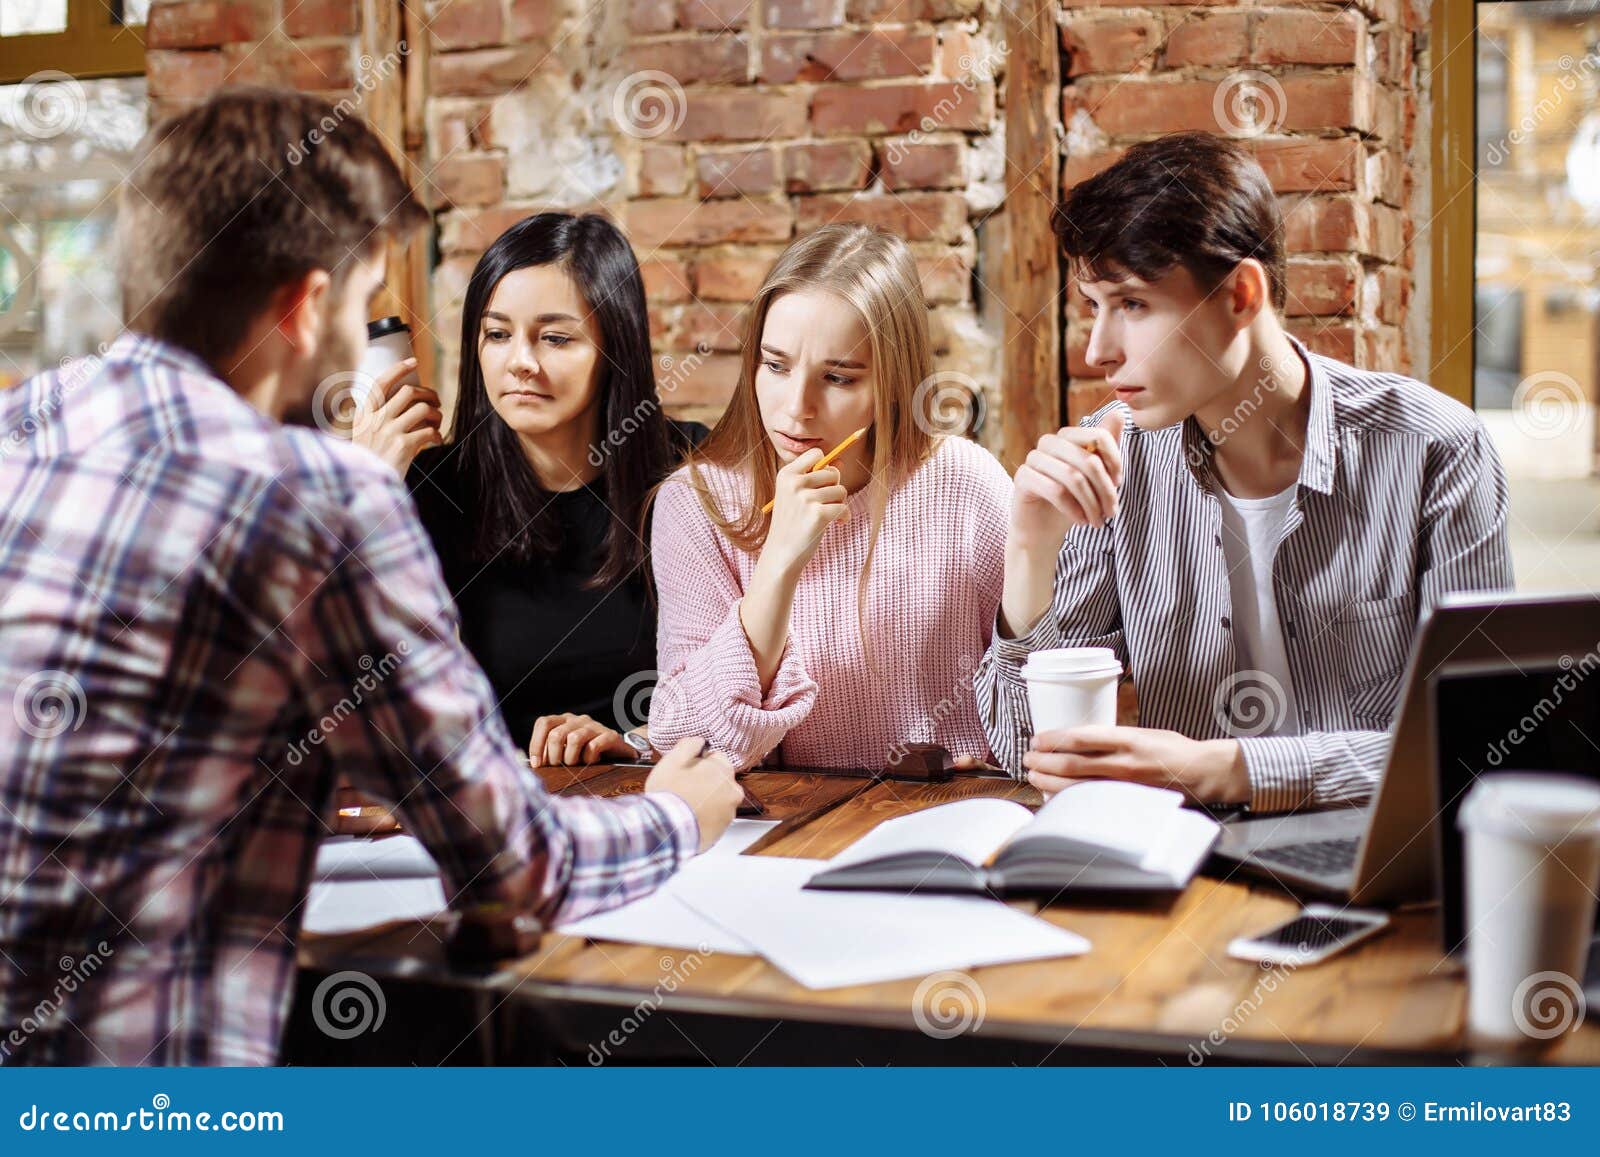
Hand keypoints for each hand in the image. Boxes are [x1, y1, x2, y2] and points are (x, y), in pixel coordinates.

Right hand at [351, 357, 442, 474]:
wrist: (365, 488)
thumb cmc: (369, 462)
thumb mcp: (363, 436)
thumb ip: (377, 419)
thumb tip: (408, 402)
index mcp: (364, 414)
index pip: (382, 383)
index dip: (399, 369)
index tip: (414, 361)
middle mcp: (375, 420)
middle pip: (409, 392)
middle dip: (428, 394)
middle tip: (436, 403)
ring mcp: (389, 432)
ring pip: (423, 409)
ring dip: (436, 415)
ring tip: (437, 423)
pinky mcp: (403, 446)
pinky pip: (429, 431)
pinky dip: (437, 435)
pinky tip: (436, 441)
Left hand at [528, 714, 637, 766]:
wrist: (618, 754)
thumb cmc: (585, 756)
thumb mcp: (564, 753)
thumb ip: (549, 754)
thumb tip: (534, 765)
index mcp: (563, 720)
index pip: (544, 723)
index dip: (536, 744)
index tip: (537, 765)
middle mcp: (578, 720)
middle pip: (556, 734)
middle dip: (554, 756)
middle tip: (559, 766)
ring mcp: (594, 726)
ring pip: (574, 739)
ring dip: (572, 758)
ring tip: (576, 765)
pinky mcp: (610, 735)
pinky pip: (594, 746)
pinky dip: (589, 759)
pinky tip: (593, 762)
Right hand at [644, 737, 742, 852]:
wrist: (667, 829)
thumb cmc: (670, 794)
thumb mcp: (673, 759)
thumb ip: (690, 744)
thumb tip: (699, 742)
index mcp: (724, 770)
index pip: (717, 758)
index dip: (700, 763)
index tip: (688, 770)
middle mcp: (733, 791)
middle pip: (720, 780)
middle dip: (706, 782)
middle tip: (686, 788)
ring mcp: (729, 813)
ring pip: (719, 800)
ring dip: (707, 801)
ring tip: (687, 805)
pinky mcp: (722, 831)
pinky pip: (715, 819)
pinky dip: (706, 818)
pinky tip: (691, 817)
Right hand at [761, 447, 849, 575]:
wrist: (781, 554)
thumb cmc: (791, 524)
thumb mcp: (795, 496)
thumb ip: (816, 478)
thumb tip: (840, 463)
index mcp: (786, 474)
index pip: (816, 453)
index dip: (825, 467)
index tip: (822, 484)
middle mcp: (795, 483)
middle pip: (833, 473)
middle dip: (834, 489)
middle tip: (825, 505)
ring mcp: (806, 498)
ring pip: (841, 491)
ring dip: (839, 504)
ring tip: (827, 516)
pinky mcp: (818, 514)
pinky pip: (844, 508)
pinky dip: (844, 517)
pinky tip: (836, 524)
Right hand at [1010, 409, 1124, 551]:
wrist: (1042, 530)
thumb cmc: (1072, 501)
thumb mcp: (1095, 476)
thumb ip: (1105, 446)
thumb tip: (1119, 413)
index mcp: (1067, 436)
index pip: (1098, 436)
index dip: (1114, 461)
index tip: (1118, 484)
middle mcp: (1048, 442)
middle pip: (1087, 460)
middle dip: (1105, 490)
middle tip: (1112, 513)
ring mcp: (1033, 459)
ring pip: (1073, 477)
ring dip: (1091, 504)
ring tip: (1098, 521)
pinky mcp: (1022, 478)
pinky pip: (1055, 491)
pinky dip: (1074, 509)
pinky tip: (1081, 521)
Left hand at [1022, 725, 1249, 804]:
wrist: (1202, 773)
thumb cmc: (1173, 748)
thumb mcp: (1143, 732)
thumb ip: (1113, 736)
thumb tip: (1080, 738)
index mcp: (1128, 739)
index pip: (1082, 737)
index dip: (1054, 739)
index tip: (1038, 738)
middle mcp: (1125, 763)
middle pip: (1073, 763)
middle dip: (1045, 761)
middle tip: (1028, 757)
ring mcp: (1126, 786)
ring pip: (1079, 785)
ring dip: (1050, 780)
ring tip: (1034, 774)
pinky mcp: (1127, 802)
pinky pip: (1092, 801)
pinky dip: (1070, 798)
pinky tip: (1055, 794)